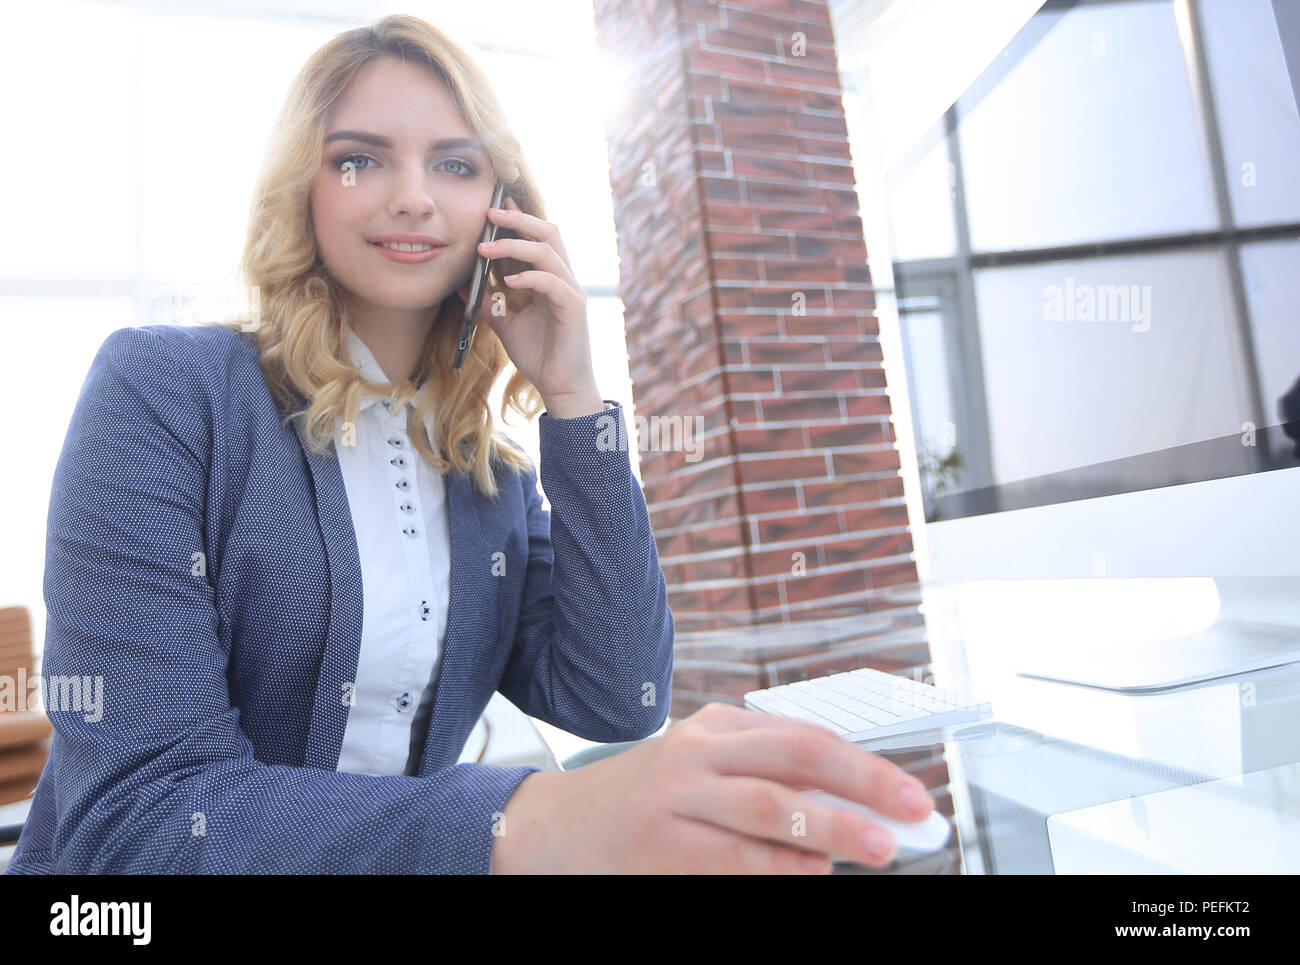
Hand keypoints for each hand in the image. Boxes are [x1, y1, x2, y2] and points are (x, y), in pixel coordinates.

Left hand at [456, 196, 597, 406]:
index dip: (519, 218)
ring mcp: (571, 291)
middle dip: (518, 219)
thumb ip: (488, 305)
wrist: (560, 386)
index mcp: (551, 279)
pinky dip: (529, 276)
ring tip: (485, 248)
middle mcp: (564, 279)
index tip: (494, 206)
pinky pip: (552, 282)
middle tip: (489, 212)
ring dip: (514, 246)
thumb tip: (463, 287)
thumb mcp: (505, 325)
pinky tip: (507, 281)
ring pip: (548, 252)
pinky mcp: (573, 308)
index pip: (538, 237)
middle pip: (548, 232)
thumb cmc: (539, 355)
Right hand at [489, 702, 936, 873]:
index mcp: (716, 728)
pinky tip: (809, 871)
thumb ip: (766, 784)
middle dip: (864, 784)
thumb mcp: (700, 773)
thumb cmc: (640, 805)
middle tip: (912, 812)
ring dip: (832, 828)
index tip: (911, 794)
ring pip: (769, 806)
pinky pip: (732, 857)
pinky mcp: (659, 844)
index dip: (865, 765)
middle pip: (796, 758)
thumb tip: (848, 814)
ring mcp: (676, 797)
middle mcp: (698, 752)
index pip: (805, 737)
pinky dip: (778, 866)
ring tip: (876, 848)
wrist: (550, 829)